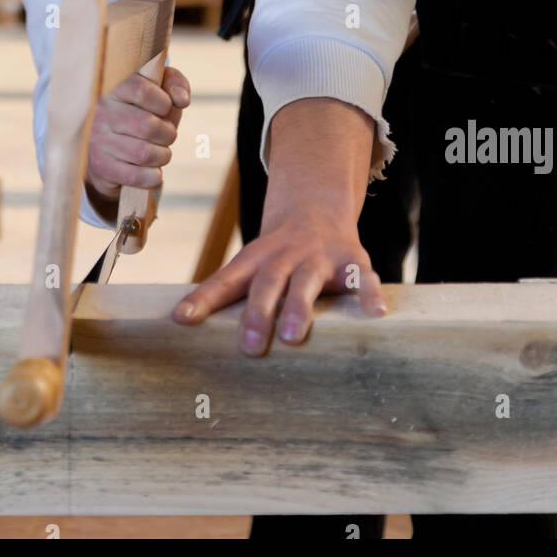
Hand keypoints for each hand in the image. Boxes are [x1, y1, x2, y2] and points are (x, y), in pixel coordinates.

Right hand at [86, 65, 189, 204]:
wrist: (107, 145)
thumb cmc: (139, 111)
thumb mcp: (157, 90)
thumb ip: (174, 84)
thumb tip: (182, 99)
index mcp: (112, 87)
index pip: (142, 91)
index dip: (164, 102)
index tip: (165, 107)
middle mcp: (99, 112)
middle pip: (148, 126)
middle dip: (168, 133)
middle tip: (166, 134)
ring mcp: (97, 140)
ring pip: (144, 153)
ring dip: (163, 155)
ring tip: (160, 151)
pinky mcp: (100, 166)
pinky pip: (136, 176)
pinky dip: (153, 176)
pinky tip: (152, 170)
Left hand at [171, 209, 385, 353]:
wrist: (316, 209)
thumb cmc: (275, 255)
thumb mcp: (250, 266)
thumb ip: (226, 295)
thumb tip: (181, 327)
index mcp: (255, 260)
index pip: (225, 279)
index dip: (204, 299)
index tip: (181, 320)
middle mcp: (285, 256)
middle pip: (268, 281)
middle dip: (258, 312)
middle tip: (250, 347)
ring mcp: (319, 257)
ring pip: (307, 281)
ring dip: (298, 307)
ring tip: (292, 337)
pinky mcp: (352, 260)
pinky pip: (362, 278)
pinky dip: (369, 294)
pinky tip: (375, 314)